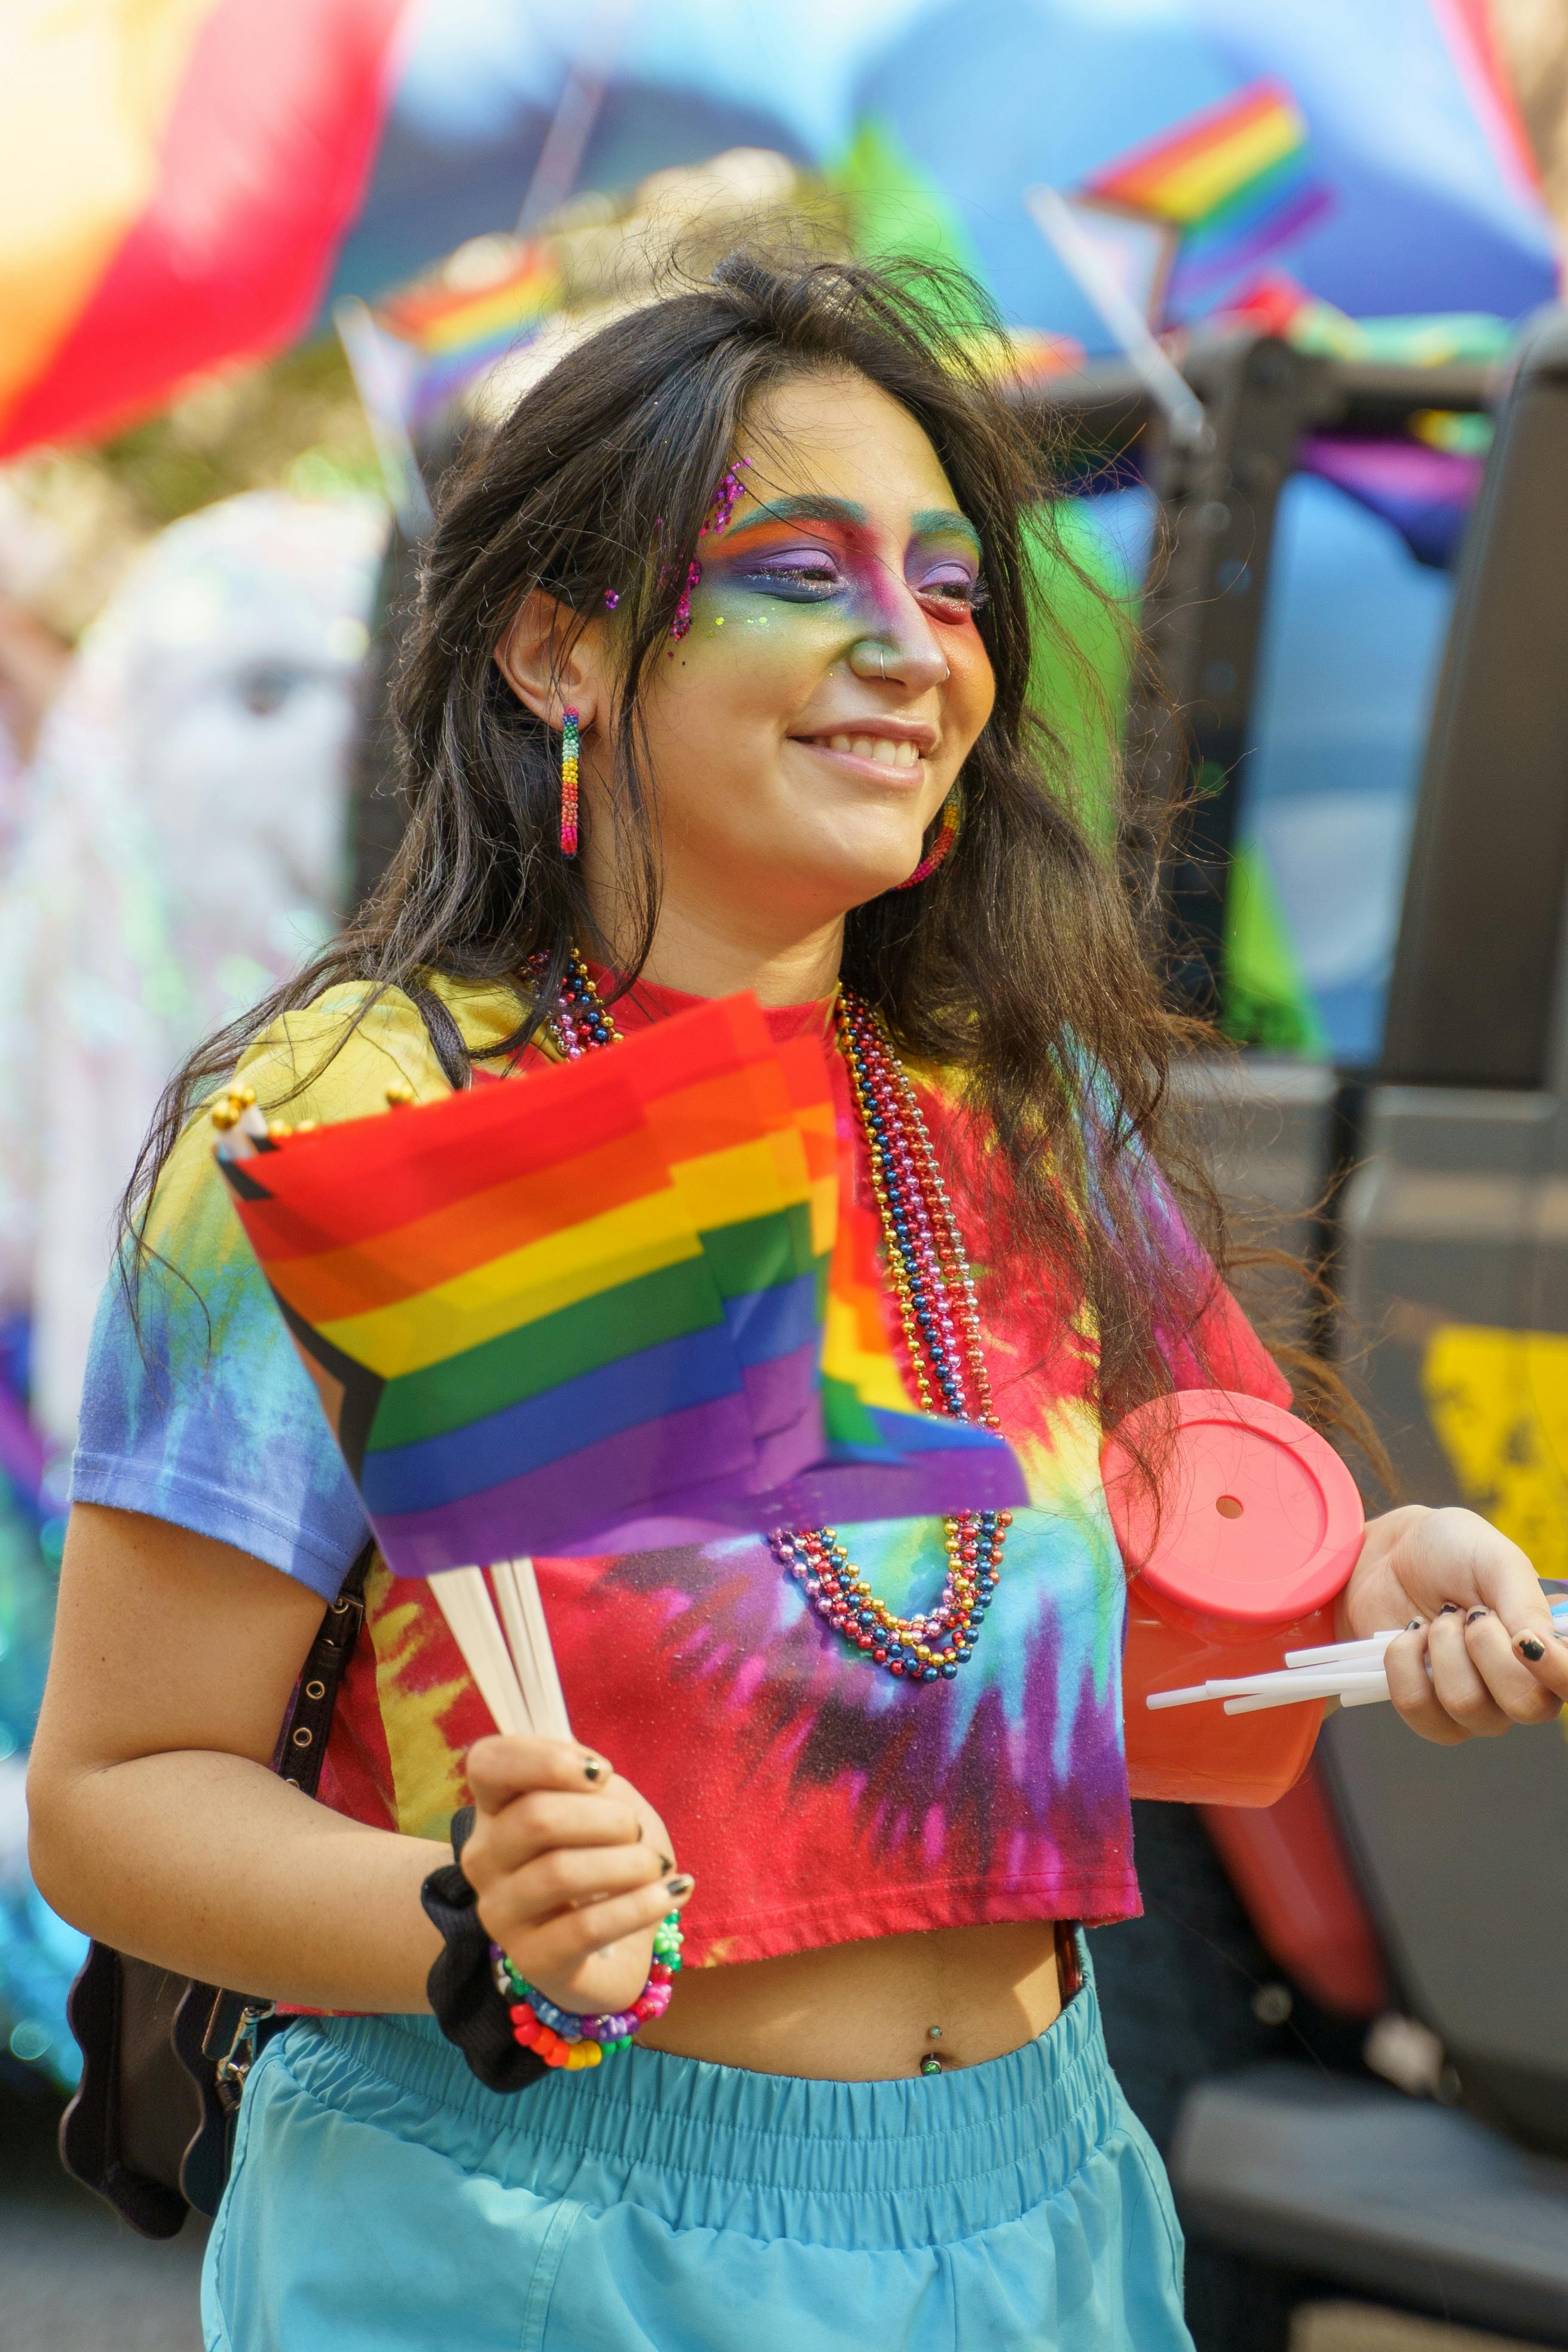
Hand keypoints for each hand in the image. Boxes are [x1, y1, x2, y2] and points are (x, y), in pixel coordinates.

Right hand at [460, 1735, 691, 2014]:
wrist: (616, 1945)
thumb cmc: (608, 1858)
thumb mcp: (610, 1806)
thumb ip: (597, 1785)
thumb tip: (595, 1778)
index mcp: (496, 1808)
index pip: (488, 1763)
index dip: (544, 1758)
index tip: (601, 1772)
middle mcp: (484, 1858)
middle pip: (535, 1818)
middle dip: (607, 1817)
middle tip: (636, 1830)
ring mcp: (500, 1912)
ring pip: (559, 1873)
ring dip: (628, 1863)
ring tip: (657, 1866)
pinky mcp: (532, 1960)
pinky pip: (587, 1927)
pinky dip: (639, 1905)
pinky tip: (669, 1894)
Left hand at [1339, 1505, 1567, 1743]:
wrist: (1389, 1551)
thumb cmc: (1452, 1551)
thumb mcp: (1495, 1560)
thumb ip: (1525, 1602)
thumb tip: (1541, 1644)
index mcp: (1547, 1649)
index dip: (1557, 1672)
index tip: (1522, 1639)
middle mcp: (1518, 1687)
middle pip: (1524, 1706)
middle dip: (1485, 1646)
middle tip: (1469, 1612)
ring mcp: (1471, 1706)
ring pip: (1464, 1705)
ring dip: (1443, 1646)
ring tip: (1440, 1618)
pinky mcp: (1424, 1709)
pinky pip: (1416, 1707)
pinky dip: (1404, 1659)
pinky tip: (1411, 1635)